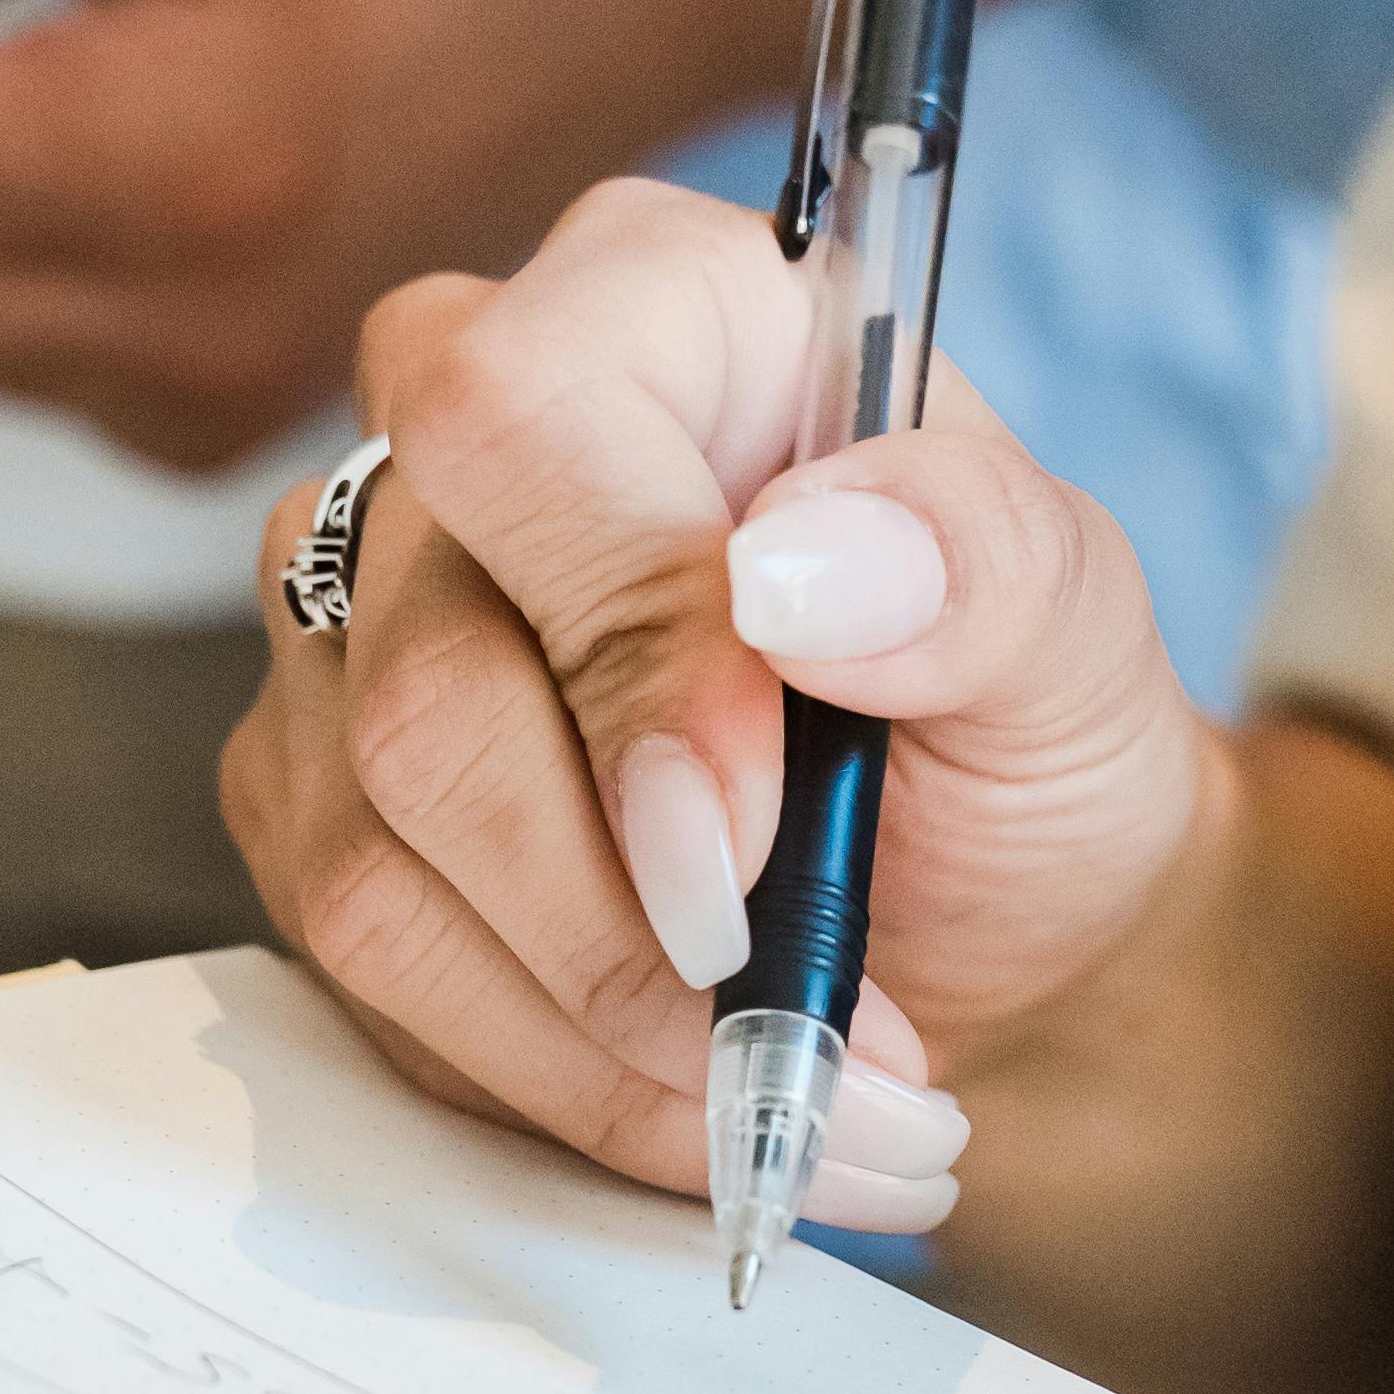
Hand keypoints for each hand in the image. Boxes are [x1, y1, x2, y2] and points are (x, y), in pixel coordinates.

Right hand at [217, 168, 1211, 1205]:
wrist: (986, 906)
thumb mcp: (1081, 638)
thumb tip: (798, 571)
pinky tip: (697, 1089)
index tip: (757, 832)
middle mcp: (458, 442)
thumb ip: (983, 568)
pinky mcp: (312, 795)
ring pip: (374, 861)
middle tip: (828, 1021)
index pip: (518, 417)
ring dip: (606, 1033)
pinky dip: (552, 1074)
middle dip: (629, 924)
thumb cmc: (1018, 729)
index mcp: (654, 304)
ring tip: (808, 1085)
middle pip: (425, 690)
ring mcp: (357, 624)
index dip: (623, 643)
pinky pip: (364, 969)